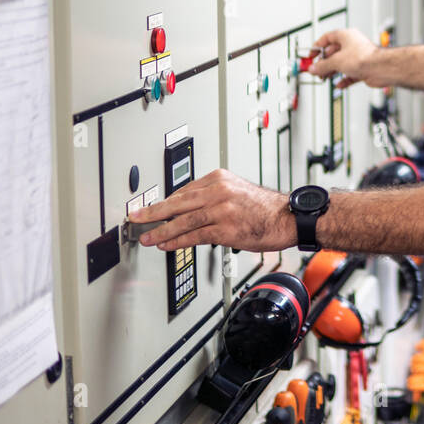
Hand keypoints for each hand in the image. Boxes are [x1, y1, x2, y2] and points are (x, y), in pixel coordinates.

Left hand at [128, 168, 295, 251]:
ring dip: (160, 231)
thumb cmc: (265, 208)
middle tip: (135, 217)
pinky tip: (166, 245)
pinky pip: (194, 236)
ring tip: (146, 237)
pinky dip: (177, 241)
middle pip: (177, 202)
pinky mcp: (225, 229)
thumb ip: (213, 196)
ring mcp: (221, 210)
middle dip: (152, 212)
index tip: (151, 210)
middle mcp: (218, 191)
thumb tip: (187, 209)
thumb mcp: (237, 190)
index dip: (164, 203)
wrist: (288, 218)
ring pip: (182, 220)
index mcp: (219, 178)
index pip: (184, 190)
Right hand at [307, 27, 383, 88]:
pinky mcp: (363, 68)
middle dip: (324, 62)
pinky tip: (339, 84)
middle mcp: (353, 45)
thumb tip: (314, 68)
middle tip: (316, 70)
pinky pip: (350, 74)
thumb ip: (323, 65)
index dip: (318, 46)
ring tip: (324, 78)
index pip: (328, 37)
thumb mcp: (337, 61)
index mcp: (346, 36)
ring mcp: (358, 57)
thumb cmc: (365, 58)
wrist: (381, 69)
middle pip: (333, 52)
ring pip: (341, 64)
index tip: (311, 55)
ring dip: (332, 71)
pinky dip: (344, 79)